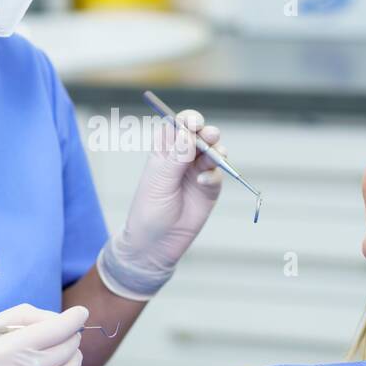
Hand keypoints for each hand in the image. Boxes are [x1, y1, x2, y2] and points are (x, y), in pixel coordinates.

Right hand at [0, 304, 87, 365]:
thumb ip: (27, 317)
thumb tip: (62, 321)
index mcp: (6, 348)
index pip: (57, 330)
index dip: (74, 318)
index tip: (80, 313)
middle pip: (65, 350)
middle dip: (71, 336)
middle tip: (63, 331)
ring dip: (72, 358)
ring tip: (62, 351)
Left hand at [96, 109, 223, 299]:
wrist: (155, 244)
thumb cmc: (149, 210)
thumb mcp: (159, 181)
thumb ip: (176, 157)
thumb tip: (187, 133)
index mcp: (164, 151)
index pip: (177, 127)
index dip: (186, 120)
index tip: (192, 121)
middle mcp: (182, 158)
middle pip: (198, 136)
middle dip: (206, 132)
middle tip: (210, 135)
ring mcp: (197, 172)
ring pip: (212, 152)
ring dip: (215, 150)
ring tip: (214, 155)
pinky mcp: (208, 188)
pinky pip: (216, 174)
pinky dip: (212, 174)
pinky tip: (202, 182)